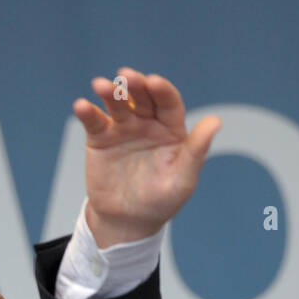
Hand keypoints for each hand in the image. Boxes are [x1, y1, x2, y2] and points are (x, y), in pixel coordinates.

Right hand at [73, 67, 220, 246]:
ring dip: (110, 92)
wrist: (128, 221)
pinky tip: (82, 107)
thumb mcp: (182, 179)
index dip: (161, 90)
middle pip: (142, 97)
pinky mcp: (100, 138)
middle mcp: (147, 122)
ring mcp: (123, 128)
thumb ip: (196, 150)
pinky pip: (94, 121)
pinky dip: (87, 112)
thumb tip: (216, 121)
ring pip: (117, 103)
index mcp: (171, 129)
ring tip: (101, 86)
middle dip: (134, 84)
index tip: (154, 82)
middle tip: (126, 76)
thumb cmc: (162, 201)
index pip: (168, 102)